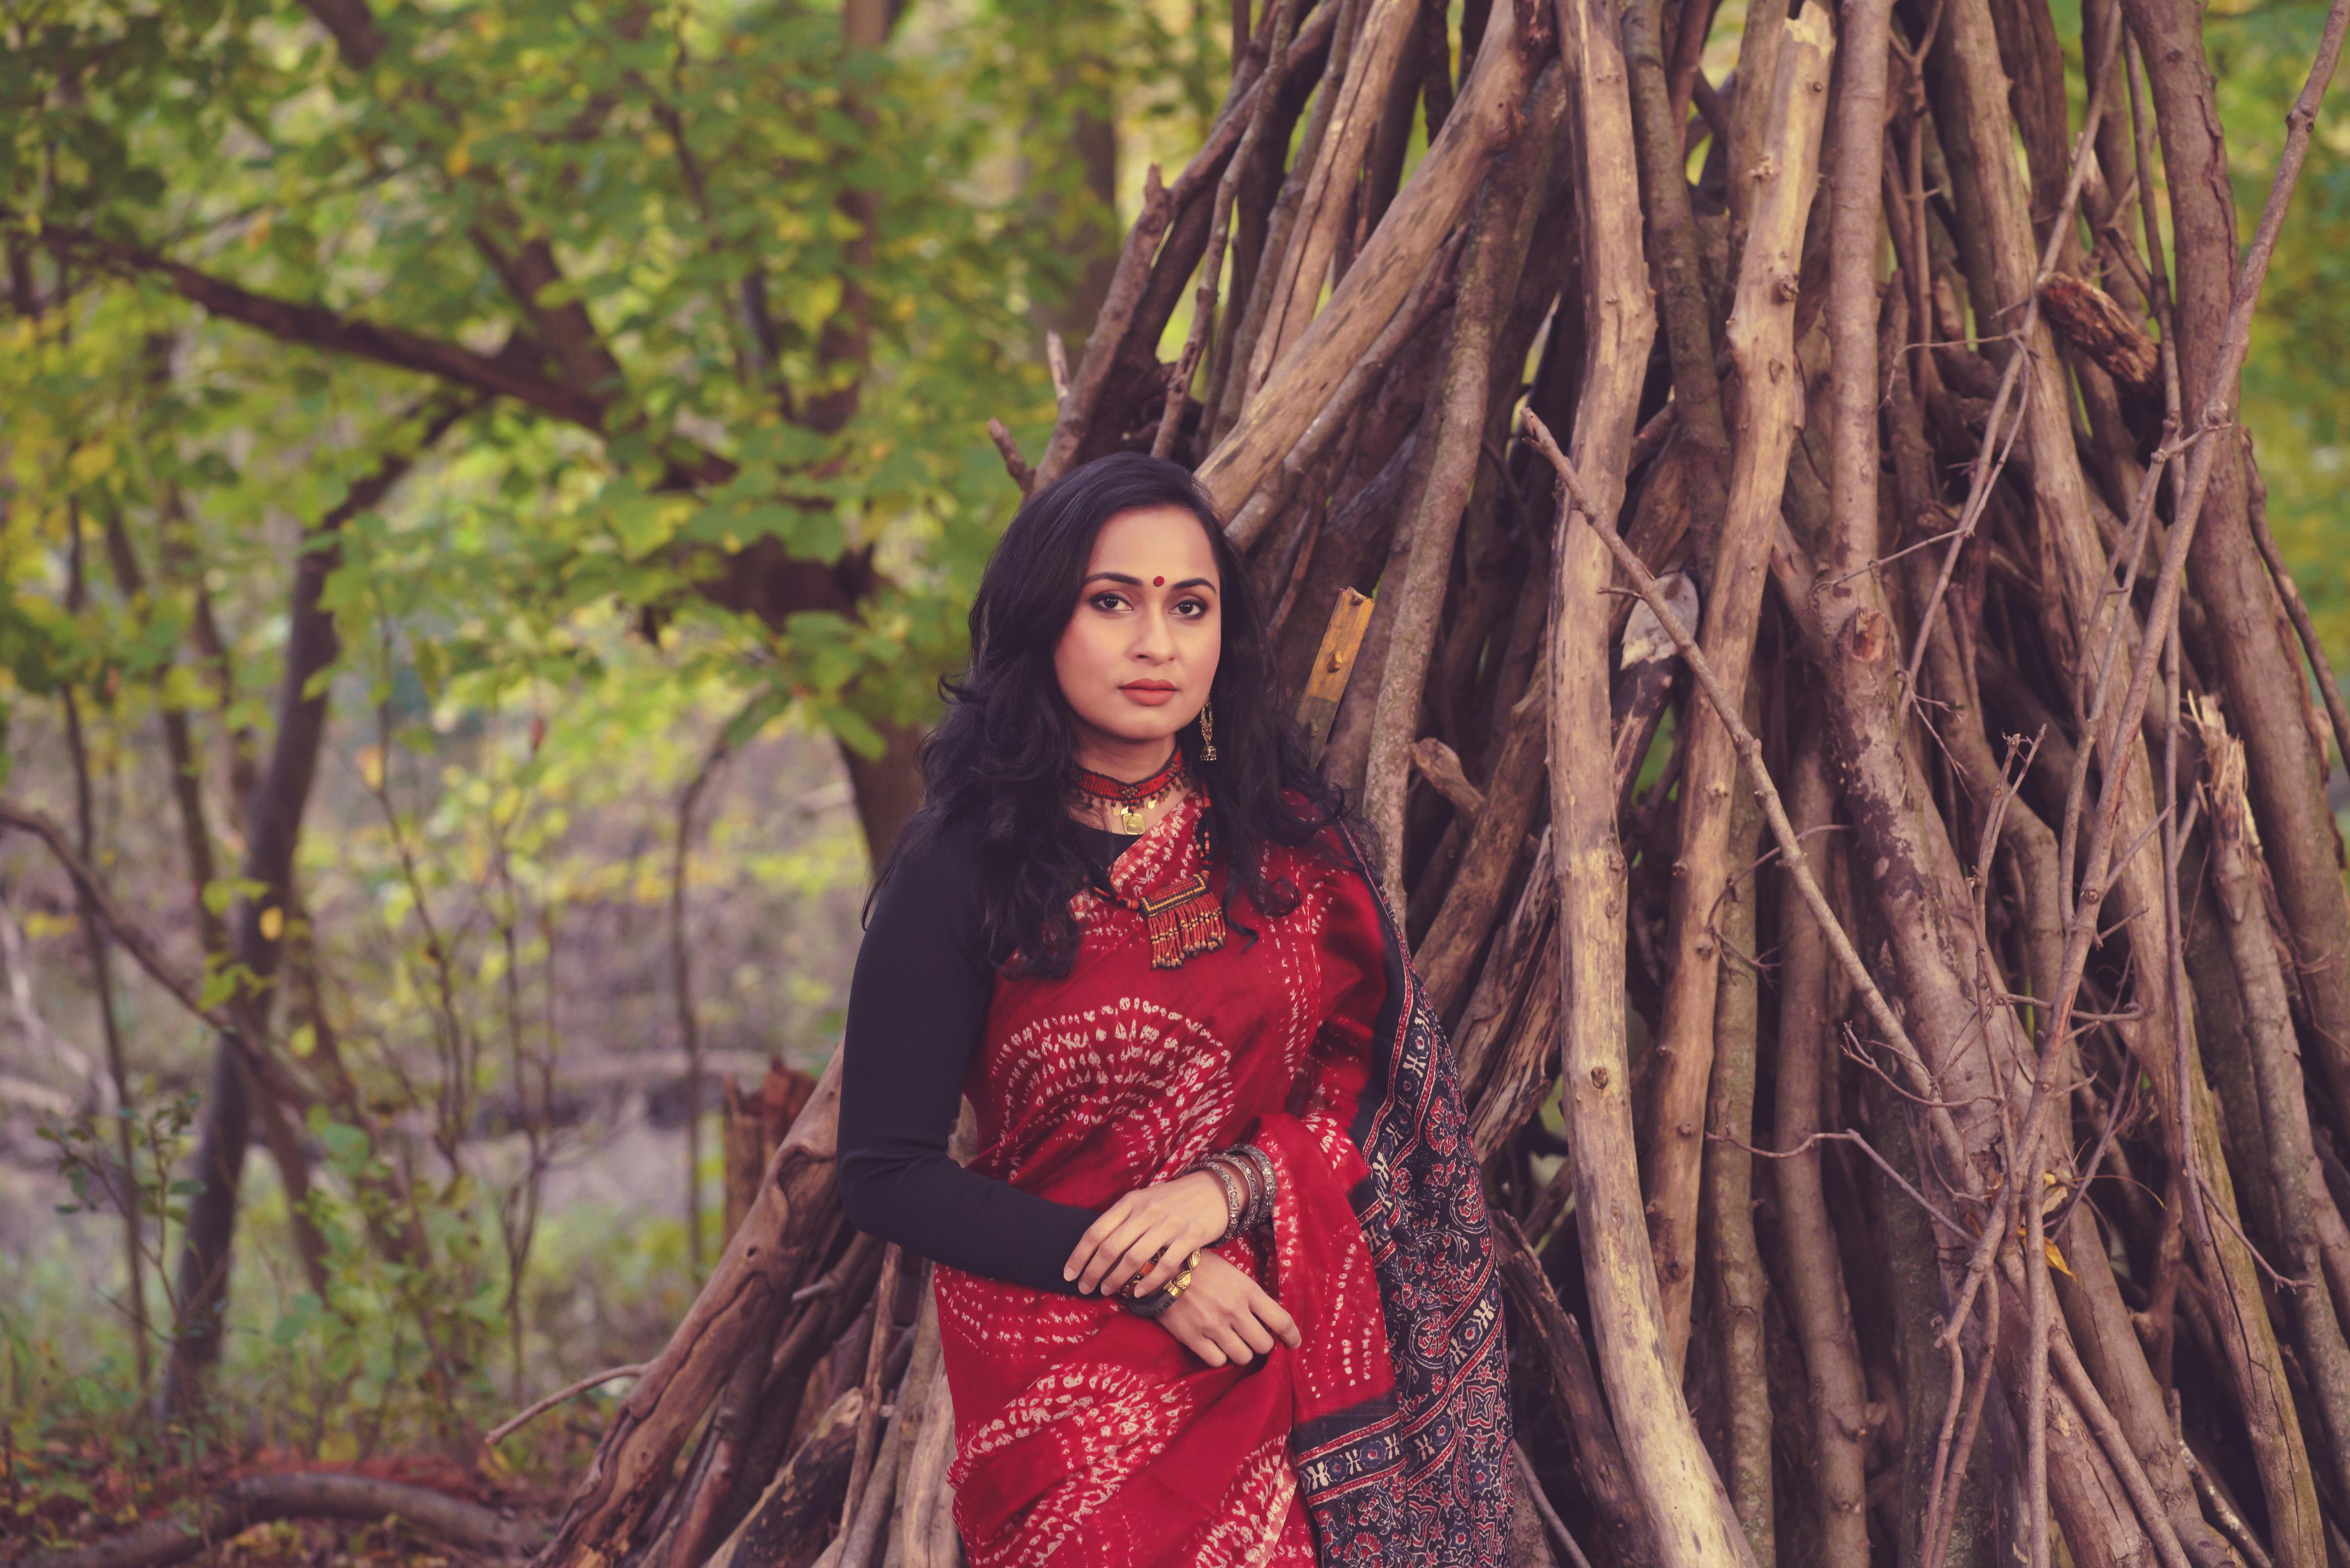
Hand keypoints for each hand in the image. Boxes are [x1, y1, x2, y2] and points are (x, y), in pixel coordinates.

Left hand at [1064, 1171, 1231, 1295]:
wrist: (1214, 1189)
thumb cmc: (1173, 1199)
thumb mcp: (1143, 1200)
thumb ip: (1122, 1220)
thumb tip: (1096, 1249)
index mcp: (1130, 1202)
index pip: (1096, 1231)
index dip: (1079, 1255)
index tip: (1069, 1274)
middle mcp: (1146, 1212)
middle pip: (1111, 1248)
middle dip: (1093, 1272)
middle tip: (1085, 1289)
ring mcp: (1168, 1225)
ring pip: (1135, 1258)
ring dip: (1117, 1279)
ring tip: (1107, 1291)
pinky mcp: (1189, 1237)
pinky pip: (1165, 1265)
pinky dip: (1149, 1282)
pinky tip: (1139, 1292)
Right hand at [1156, 1252, 1300, 1367]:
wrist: (1162, 1268)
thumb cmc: (1201, 1268)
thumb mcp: (1233, 1274)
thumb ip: (1250, 1296)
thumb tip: (1268, 1320)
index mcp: (1247, 1291)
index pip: (1281, 1321)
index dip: (1293, 1337)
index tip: (1294, 1344)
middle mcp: (1234, 1310)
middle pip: (1264, 1345)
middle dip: (1263, 1344)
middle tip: (1254, 1339)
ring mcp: (1214, 1326)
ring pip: (1243, 1357)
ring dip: (1241, 1352)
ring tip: (1233, 1342)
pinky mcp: (1194, 1338)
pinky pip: (1218, 1361)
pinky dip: (1219, 1357)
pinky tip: (1214, 1345)